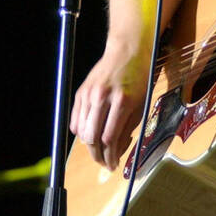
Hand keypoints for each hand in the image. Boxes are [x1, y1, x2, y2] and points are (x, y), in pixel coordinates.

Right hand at [70, 37, 153, 171]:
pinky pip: (75, 120)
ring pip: (81, 131)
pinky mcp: (80, 92)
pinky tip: (90, 136)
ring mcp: (89, 95)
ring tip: (98, 152)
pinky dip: (80, 132)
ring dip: (88, 146)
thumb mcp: (141, 103)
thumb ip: (128, 127)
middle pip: (92, 138)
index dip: (110, 156)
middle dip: (98, 156)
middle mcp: (102, 98)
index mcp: (122, 102)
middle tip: (105, 163)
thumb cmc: (139, 76)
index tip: (114, 165)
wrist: (127, 50)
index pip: (109, 138)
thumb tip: (118, 150)